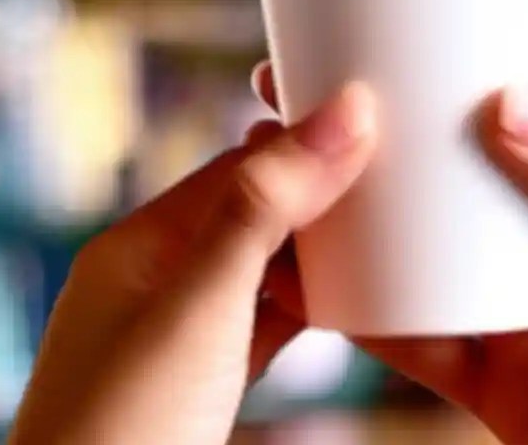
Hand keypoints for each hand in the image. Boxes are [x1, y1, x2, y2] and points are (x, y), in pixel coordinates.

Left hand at [9, 84, 377, 444]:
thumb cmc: (125, 428)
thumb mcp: (201, 306)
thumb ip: (265, 209)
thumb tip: (338, 115)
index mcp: (138, 244)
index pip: (238, 167)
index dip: (309, 140)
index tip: (382, 120)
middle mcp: (156, 279)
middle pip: (255, 212)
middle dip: (322, 193)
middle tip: (401, 176)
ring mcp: (179, 332)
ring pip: (265, 267)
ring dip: (322, 250)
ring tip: (390, 231)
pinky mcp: (204, 379)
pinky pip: (266, 321)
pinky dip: (312, 305)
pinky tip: (352, 301)